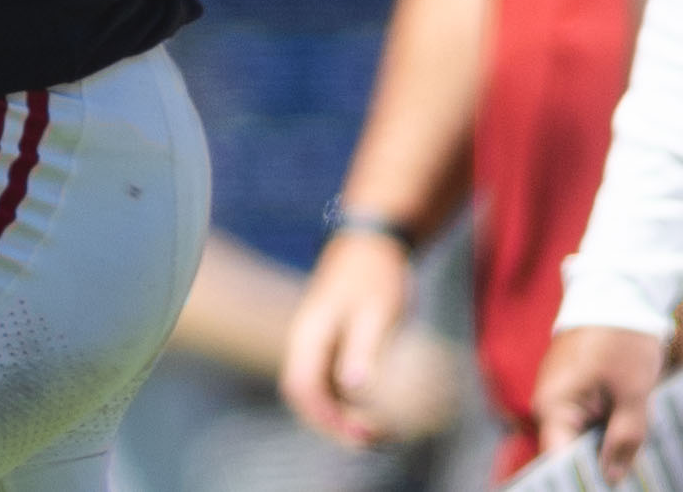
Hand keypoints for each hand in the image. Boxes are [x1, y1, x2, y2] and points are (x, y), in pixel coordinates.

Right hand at [280, 229, 417, 446]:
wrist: (376, 241)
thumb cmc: (378, 273)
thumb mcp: (377, 311)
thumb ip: (363, 349)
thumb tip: (353, 390)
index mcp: (309, 333)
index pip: (302, 388)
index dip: (326, 418)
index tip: (362, 435)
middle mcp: (306, 341)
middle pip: (304, 396)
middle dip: (333, 425)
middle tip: (373, 440)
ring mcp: (317, 343)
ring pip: (318, 392)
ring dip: (341, 416)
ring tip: (380, 433)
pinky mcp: (332, 343)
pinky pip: (331, 382)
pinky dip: (349, 402)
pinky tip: (377, 410)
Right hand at [532, 324, 665, 485]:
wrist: (620, 289)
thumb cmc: (623, 338)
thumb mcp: (634, 393)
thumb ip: (624, 439)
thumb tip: (612, 477)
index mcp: (553, 405)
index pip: (559, 461)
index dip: (583, 480)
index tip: (606, 489)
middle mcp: (550, 403)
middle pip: (570, 451)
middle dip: (598, 467)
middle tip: (628, 477)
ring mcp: (561, 394)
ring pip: (581, 437)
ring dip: (605, 450)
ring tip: (632, 464)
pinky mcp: (575, 387)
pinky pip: (587, 420)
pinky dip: (607, 431)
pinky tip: (629, 440)